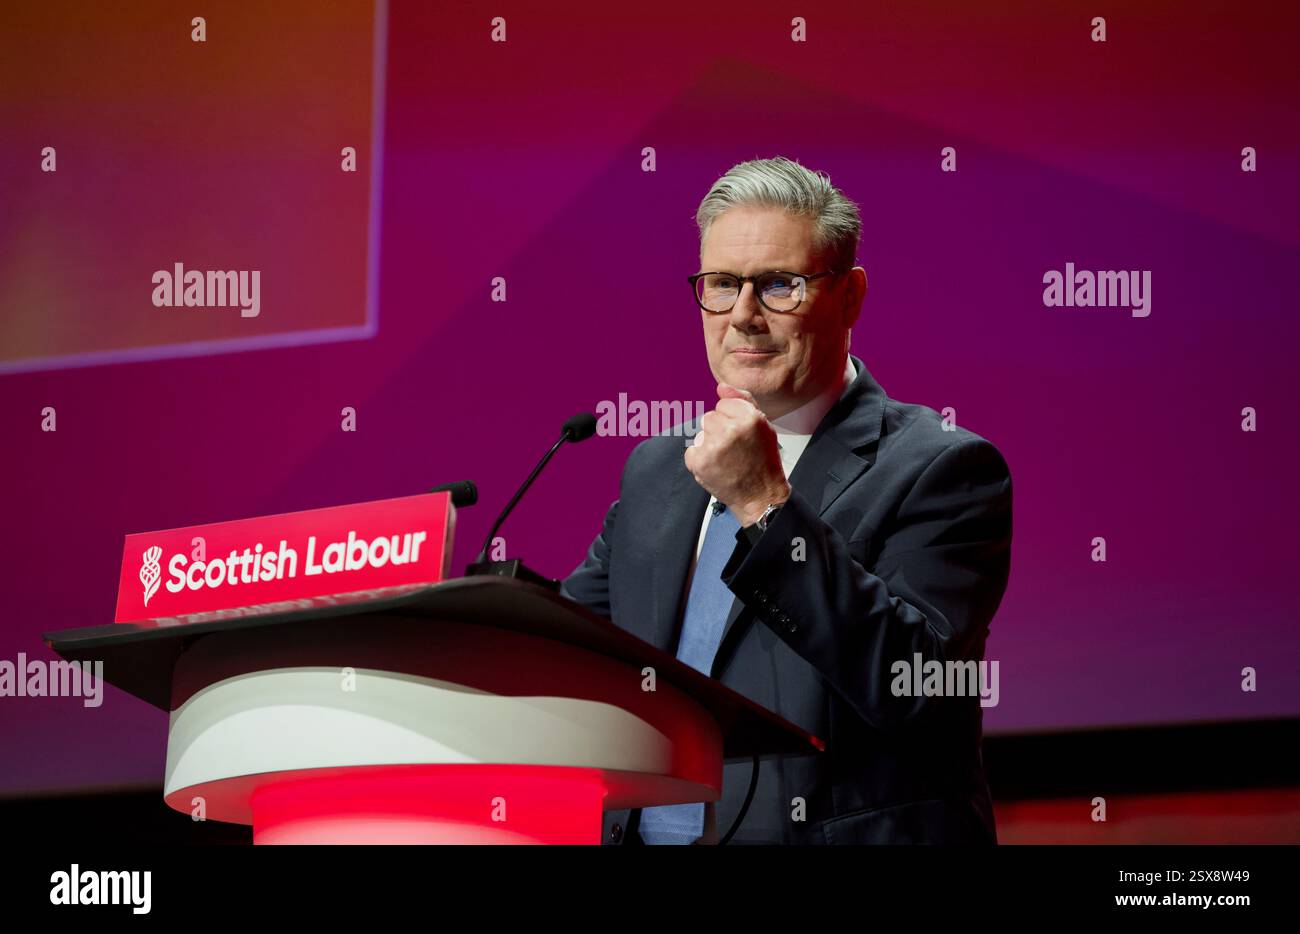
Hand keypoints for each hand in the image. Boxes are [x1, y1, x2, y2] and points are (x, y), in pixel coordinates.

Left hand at [684, 383, 791, 525]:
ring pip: (701, 432)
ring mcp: (713, 446)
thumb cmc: (763, 460)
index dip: (732, 419)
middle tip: (734, 449)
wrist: (760, 495)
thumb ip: (743, 401)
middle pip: (710, 417)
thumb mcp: (763, 425)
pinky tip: (716, 467)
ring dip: (709, 443)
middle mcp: (731, 430)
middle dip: (719, 431)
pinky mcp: (699, 461)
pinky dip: (700, 458)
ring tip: (726, 459)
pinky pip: (692, 449)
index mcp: (749, 418)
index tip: (742, 434)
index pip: (723, 404)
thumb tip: (721, 387)